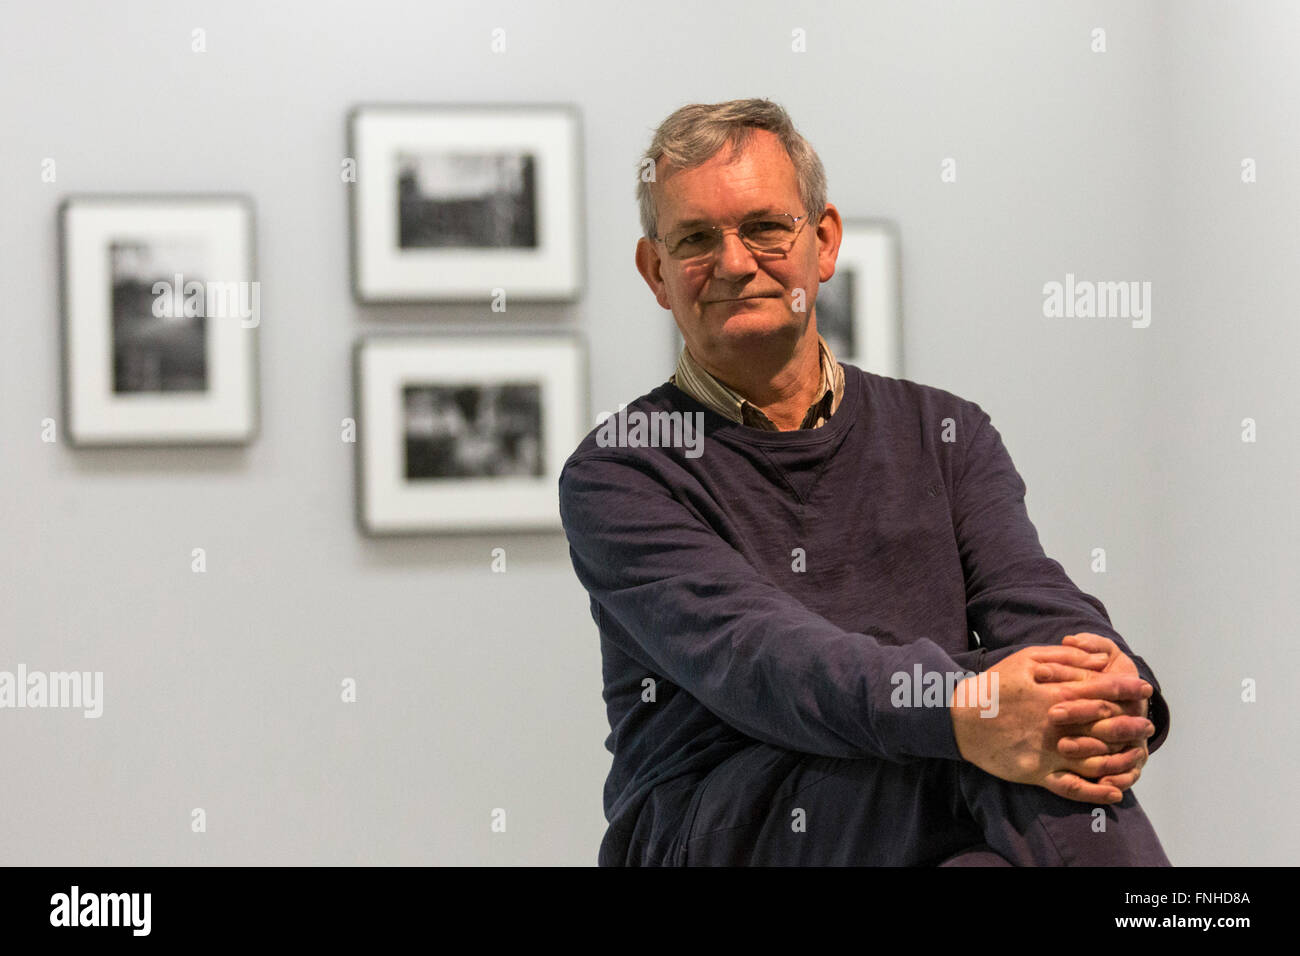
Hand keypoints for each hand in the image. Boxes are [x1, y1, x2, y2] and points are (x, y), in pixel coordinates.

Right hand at [951, 643, 1152, 803]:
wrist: (959, 718)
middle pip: (1107, 727)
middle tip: (1147, 724)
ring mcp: (1049, 751)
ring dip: (1122, 758)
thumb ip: (1066, 658)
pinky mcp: (1038, 772)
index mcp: (1057, 694)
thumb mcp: (1026, 659)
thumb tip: (1100, 659)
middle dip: (1132, 725)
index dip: (1128, 688)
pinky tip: (1115, 792)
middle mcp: (1058, 724)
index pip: (1103, 690)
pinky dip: (1097, 792)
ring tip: (1138, 754)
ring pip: (1097, 759)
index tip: (1145, 688)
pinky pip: (1073, 787)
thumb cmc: (994, 685)